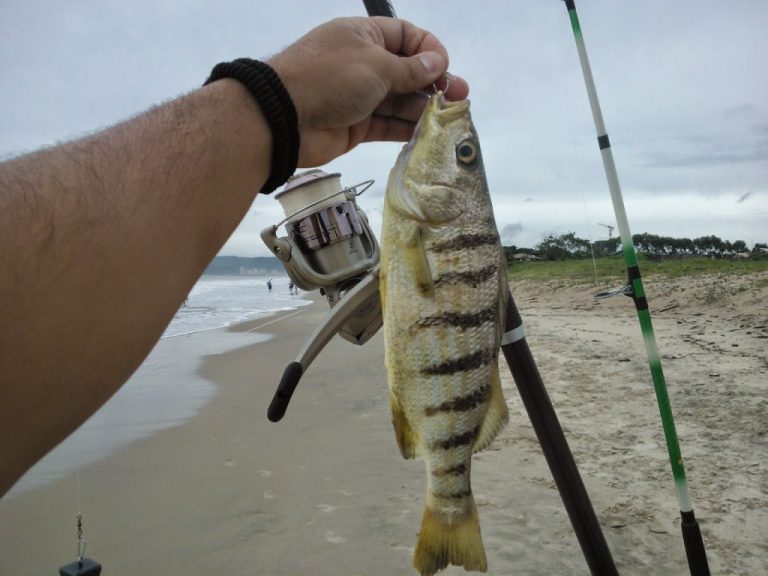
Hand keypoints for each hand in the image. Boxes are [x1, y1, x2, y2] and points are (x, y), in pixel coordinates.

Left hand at [268, 17, 468, 166]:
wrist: (284, 117)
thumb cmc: (329, 78)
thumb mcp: (376, 66)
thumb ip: (410, 69)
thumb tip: (437, 63)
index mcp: (364, 36)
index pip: (405, 36)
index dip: (429, 50)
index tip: (445, 68)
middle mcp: (362, 64)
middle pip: (406, 71)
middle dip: (433, 84)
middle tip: (460, 98)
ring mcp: (358, 96)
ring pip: (399, 101)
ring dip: (423, 109)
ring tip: (449, 120)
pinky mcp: (355, 125)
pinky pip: (386, 125)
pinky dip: (405, 129)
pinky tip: (427, 134)